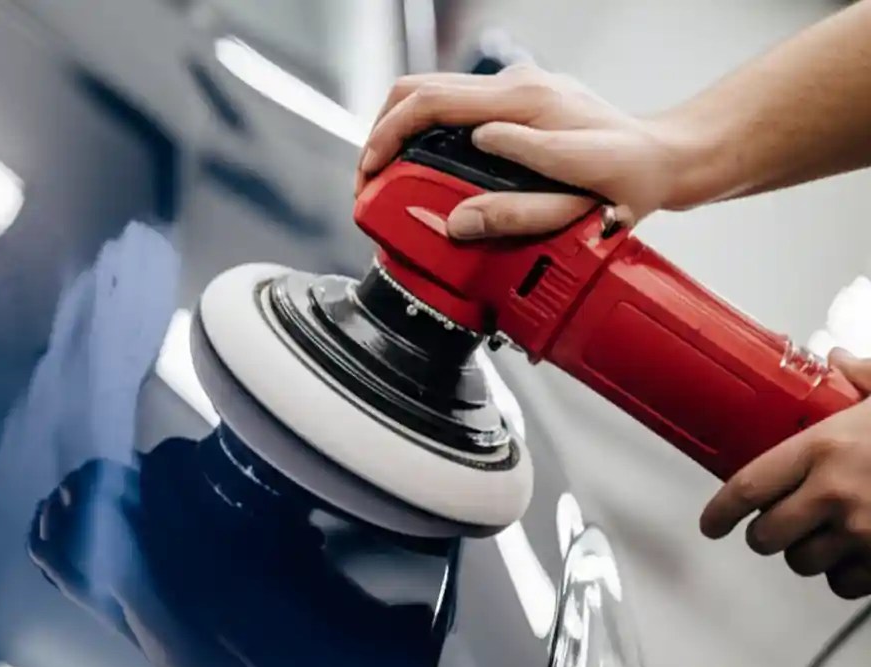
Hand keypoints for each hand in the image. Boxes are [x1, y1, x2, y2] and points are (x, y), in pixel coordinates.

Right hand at [356, 64, 697, 239]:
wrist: (663, 159)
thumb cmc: (628, 180)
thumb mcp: (576, 205)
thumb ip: (516, 211)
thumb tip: (460, 214)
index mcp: (521, 103)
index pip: (429, 103)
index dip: (386, 137)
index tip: (370, 174)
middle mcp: (513, 86)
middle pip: (418, 89)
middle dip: (380, 132)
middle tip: (368, 179)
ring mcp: (513, 90)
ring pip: (431, 95)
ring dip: (398, 132)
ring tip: (386, 176)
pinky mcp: (514, 104)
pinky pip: (453, 108)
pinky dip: (423, 133)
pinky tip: (420, 166)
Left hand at [701, 349, 870, 598]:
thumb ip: (864, 378)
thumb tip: (839, 361)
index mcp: (825, 447)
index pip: (748, 486)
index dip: (720, 512)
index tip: (711, 524)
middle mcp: (835, 493)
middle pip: (766, 536)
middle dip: (767, 534)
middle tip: (776, 526)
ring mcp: (863, 534)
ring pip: (802, 564)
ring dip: (807, 554)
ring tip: (825, 535)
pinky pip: (843, 585)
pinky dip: (844, 577)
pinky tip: (857, 554)